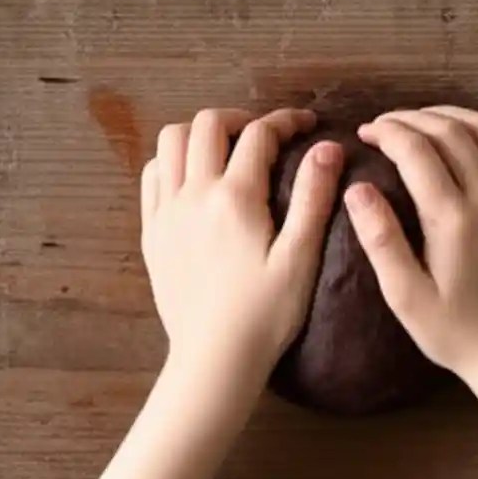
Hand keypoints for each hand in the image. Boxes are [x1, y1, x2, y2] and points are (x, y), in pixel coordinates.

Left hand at [142, 108, 343, 391]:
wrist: (214, 359)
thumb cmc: (265, 314)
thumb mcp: (300, 258)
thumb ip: (313, 197)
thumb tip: (326, 147)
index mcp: (235, 198)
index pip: (259, 135)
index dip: (286, 121)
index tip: (307, 125)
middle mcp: (194, 195)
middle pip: (208, 124)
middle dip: (240, 119)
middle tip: (265, 138)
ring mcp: (166, 213)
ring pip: (171, 142)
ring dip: (200, 134)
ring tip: (226, 152)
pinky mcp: (151, 234)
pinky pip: (152, 176)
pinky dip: (173, 161)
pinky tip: (193, 179)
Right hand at [346, 106, 477, 380]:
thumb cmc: (457, 333)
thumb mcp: (406, 297)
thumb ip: (381, 240)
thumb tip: (357, 188)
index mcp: (454, 220)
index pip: (417, 150)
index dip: (387, 132)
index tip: (365, 132)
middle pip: (451, 132)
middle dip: (413, 118)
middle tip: (385, 124)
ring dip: (451, 116)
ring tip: (422, 121)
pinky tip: (465, 144)